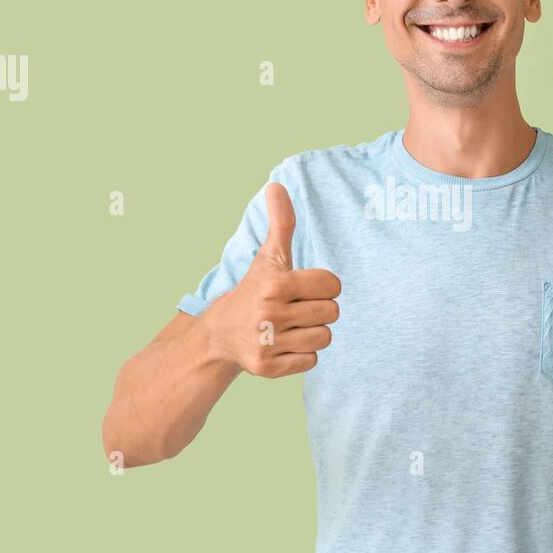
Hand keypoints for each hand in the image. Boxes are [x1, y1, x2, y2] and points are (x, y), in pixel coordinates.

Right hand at [204, 182, 340, 376]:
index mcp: (274, 283)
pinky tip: (284, 345)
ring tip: (291, 327)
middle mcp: (269, 313)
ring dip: (312, 333)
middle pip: (331, 313)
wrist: (219, 334)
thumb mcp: (268, 257)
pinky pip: (311, 361)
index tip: (304, 289)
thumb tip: (277, 185)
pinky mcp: (268, 368)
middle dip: (318, 310)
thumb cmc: (254, 290)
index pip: (333, 285)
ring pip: (324, 338)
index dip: (323, 286)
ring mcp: (267, 342)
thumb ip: (281, 223)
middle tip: (296, 309)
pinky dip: (302, 355)